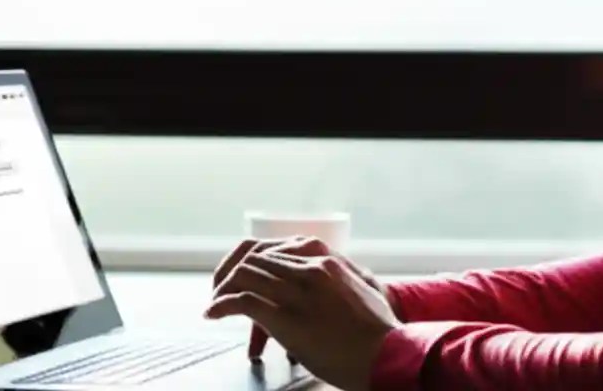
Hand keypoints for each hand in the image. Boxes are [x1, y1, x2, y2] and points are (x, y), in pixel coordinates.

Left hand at [212, 236, 390, 360]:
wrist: (389, 355)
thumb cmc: (379, 330)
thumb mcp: (361, 289)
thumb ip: (341, 276)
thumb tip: (333, 273)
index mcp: (325, 258)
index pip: (273, 248)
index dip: (251, 261)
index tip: (242, 275)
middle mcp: (308, 267)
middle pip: (255, 258)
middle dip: (232, 274)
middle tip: (221, 290)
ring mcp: (297, 291)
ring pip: (244, 274)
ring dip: (223, 289)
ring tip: (215, 303)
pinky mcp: (285, 316)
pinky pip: (241, 300)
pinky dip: (221, 305)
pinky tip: (213, 313)